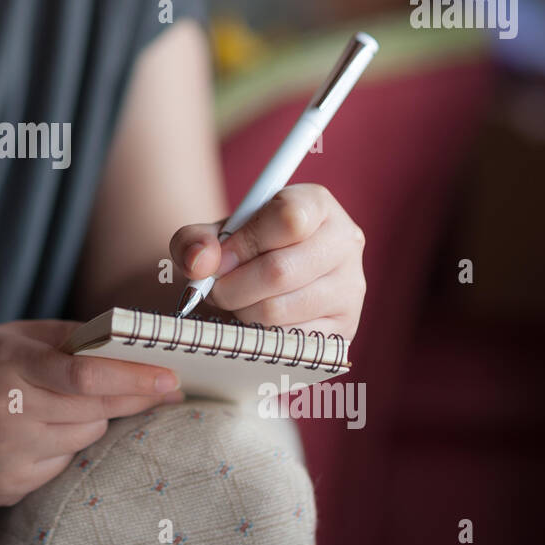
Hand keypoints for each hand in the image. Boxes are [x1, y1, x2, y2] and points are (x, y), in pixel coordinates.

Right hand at [0, 319, 182, 509]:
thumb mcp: (3, 339)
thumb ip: (62, 337)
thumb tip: (124, 341)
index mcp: (5, 367)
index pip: (83, 375)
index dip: (133, 377)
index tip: (171, 378)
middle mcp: (6, 415)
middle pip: (93, 411)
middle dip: (122, 398)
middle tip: (155, 386)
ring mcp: (6, 458)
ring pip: (82, 440)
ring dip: (85, 422)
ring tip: (54, 407)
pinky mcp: (7, 489)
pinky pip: (59, 467)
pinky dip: (59, 448)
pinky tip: (30, 436)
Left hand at [170, 184, 365, 339]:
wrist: (253, 287)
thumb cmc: (236, 254)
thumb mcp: (211, 238)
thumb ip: (194, 241)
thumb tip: (200, 262)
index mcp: (315, 203)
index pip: (289, 218)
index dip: (244, 244)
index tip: (220, 260)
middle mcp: (344, 240)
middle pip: (280, 270)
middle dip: (233, 286)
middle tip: (215, 290)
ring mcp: (350, 286)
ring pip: (280, 310)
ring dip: (242, 312)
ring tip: (236, 303)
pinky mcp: (344, 326)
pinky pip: (289, 341)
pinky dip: (261, 336)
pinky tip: (256, 322)